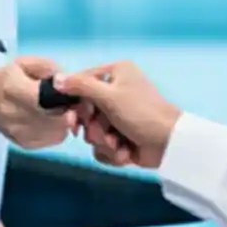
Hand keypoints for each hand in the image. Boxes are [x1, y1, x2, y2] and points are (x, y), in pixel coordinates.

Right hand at [0, 56, 76, 148]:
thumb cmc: (11, 79)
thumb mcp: (27, 63)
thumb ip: (48, 68)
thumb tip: (65, 79)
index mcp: (13, 89)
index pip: (42, 100)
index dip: (62, 99)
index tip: (72, 94)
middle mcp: (14, 114)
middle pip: (54, 119)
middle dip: (71, 110)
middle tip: (73, 101)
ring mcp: (20, 132)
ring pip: (59, 131)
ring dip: (68, 120)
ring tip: (64, 108)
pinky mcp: (26, 144)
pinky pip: (56, 138)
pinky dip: (62, 129)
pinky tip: (56, 118)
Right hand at [55, 61, 180, 168]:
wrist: (169, 144)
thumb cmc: (142, 113)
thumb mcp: (109, 96)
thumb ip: (81, 86)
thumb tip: (56, 79)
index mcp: (116, 73)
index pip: (81, 84)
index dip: (75, 104)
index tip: (73, 119)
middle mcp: (117, 91)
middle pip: (85, 112)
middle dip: (94, 129)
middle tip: (104, 133)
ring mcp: (119, 116)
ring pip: (93, 133)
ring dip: (105, 142)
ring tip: (120, 143)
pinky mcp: (122, 137)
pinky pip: (103, 147)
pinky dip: (113, 152)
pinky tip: (127, 151)